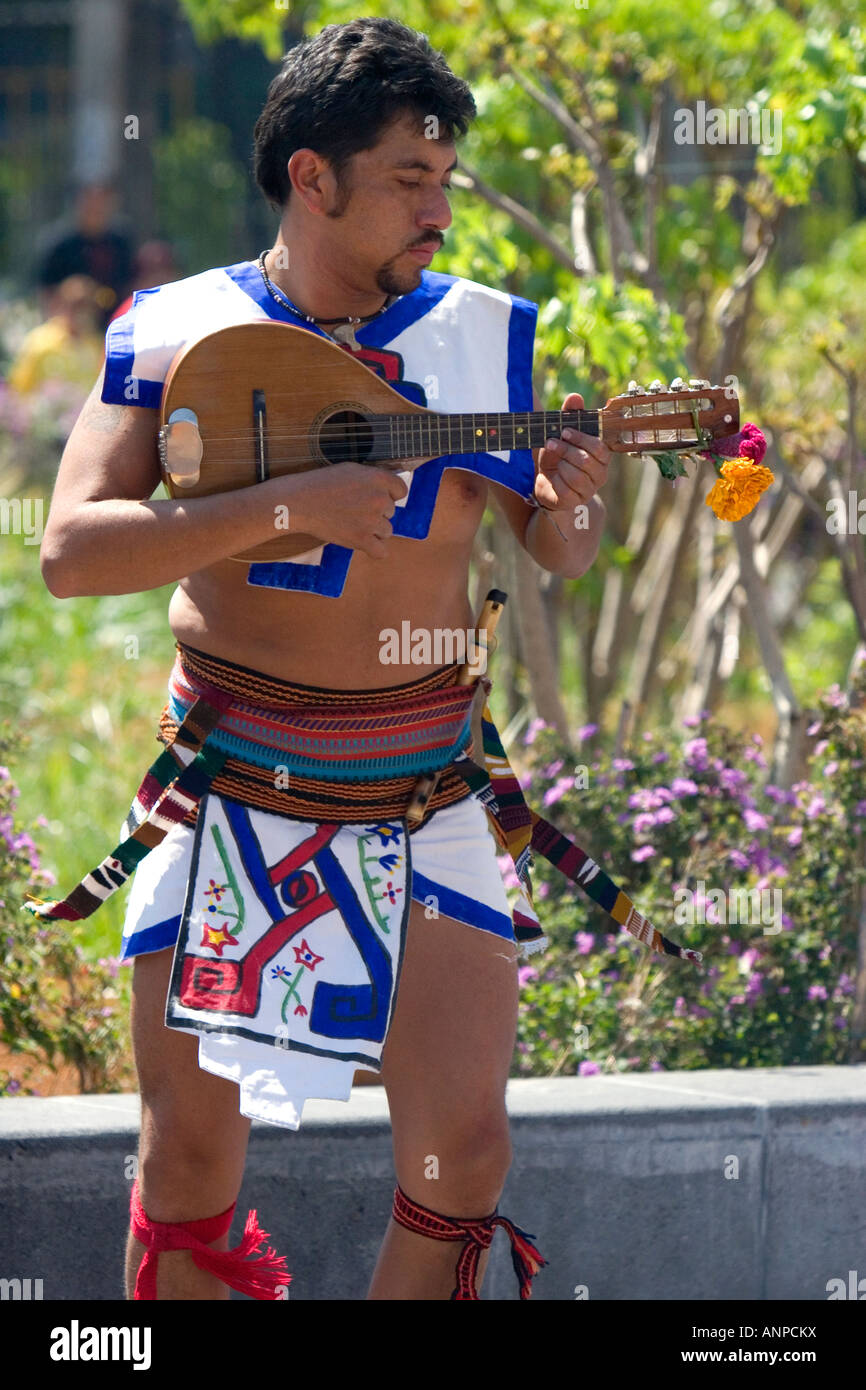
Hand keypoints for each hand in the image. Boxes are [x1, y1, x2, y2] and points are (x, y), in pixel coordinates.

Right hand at [288, 462, 408, 558]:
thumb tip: (389, 489)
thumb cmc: (321, 484)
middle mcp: (379, 498)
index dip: (390, 495)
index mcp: (378, 478)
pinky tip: (365, 544)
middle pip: (391, 512)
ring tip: (352, 523)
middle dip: (376, 512)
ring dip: (373, 530)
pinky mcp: (362, 539)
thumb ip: (373, 479)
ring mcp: (372, 520)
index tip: (376, 498)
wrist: (299, 502)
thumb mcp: (351, 470)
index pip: (401, 491)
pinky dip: (374, 550)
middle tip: (353, 510)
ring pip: (387, 531)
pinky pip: (381, 552)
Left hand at [534, 392, 610, 516]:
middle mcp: (600, 474)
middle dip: (566, 450)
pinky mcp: (576, 501)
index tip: (564, 431)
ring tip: (553, 461)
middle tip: (551, 443)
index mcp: (601, 456)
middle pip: (587, 461)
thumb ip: (569, 416)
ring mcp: (590, 489)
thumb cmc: (558, 457)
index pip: (600, 447)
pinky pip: (567, 489)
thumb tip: (575, 396)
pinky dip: (556, 480)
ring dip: (560, 464)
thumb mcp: (561, 436)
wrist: (546, 484)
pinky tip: (553, 477)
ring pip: (577, 475)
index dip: (582, 439)